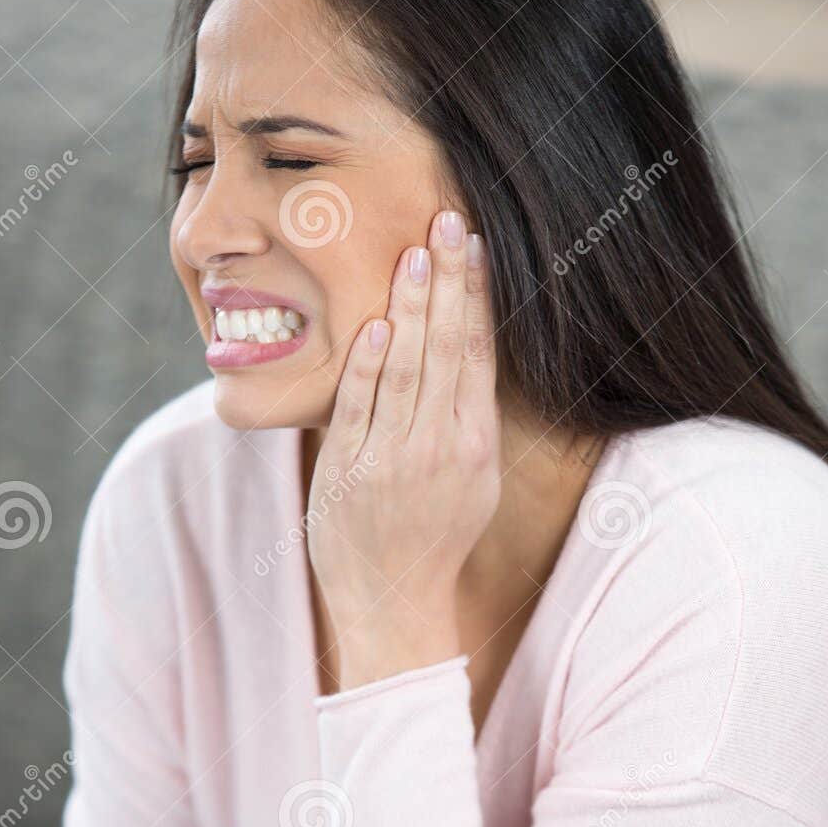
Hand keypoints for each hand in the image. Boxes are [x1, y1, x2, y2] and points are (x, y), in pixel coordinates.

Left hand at [306, 209, 499, 687]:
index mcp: (474, 446)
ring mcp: (395, 461)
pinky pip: (359, 408)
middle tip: (447, 221)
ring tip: (414, 254)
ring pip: (405, 370)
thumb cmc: (432, 536)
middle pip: (446, 350)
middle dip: (447, 282)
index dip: (475, 297)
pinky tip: (373, 322)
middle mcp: (441, 449)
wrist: (395, 605)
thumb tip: (465, 348)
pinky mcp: (350, 473)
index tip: (473, 245)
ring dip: (409, 308)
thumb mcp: (470, 479)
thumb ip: (463, 415)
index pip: (476, 355)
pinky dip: (366, 364)